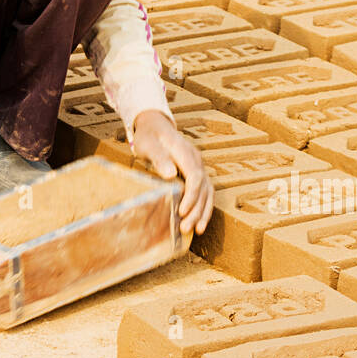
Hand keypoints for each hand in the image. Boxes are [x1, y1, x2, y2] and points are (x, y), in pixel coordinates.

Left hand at [130, 110, 212, 236]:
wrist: (155, 127)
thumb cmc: (149, 136)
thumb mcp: (148, 144)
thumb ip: (159, 157)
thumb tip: (171, 174)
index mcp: (185, 152)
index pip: (195, 176)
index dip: (191, 195)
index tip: (182, 211)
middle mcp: (196, 160)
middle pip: (203, 187)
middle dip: (196, 209)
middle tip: (185, 228)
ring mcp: (198, 167)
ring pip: (208, 192)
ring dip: (202, 212)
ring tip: (196, 230)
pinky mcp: (196, 174)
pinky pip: (205, 193)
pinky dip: (204, 208)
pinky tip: (198, 223)